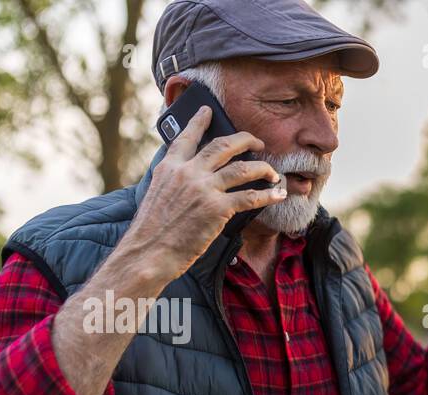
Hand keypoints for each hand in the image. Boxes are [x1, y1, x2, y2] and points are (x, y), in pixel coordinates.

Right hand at [121, 106, 284, 282]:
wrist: (149, 251)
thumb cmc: (152, 231)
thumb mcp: (157, 195)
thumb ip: (175, 182)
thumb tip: (191, 179)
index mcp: (169, 168)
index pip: (186, 137)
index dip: (199, 122)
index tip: (208, 111)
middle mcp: (187, 172)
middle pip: (222, 146)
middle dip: (245, 140)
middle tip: (258, 142)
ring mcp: (204, 189)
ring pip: (242, 169)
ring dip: (263, 168)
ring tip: (273, 172)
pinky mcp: (217, 209)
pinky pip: (250, 197)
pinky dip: (268, 195)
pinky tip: (278, 194)